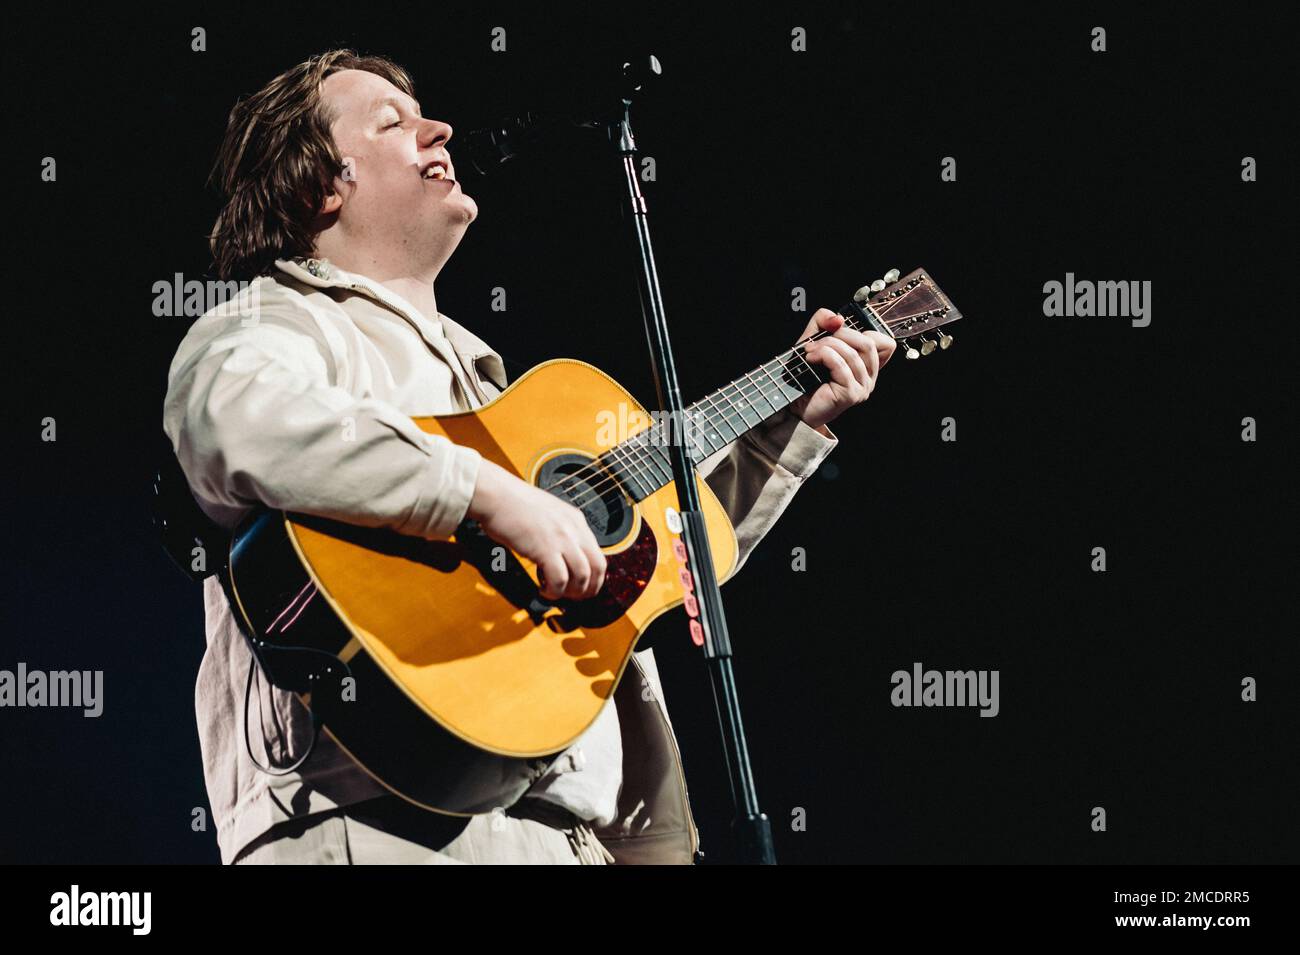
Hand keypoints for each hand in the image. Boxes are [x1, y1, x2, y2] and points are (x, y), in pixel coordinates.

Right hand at [467, 459, 606, 600]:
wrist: (495, 495)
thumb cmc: (512, 504)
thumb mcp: (547, 513)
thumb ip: (559, 530)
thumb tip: (560, 555)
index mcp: (576, 520)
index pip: (598, 555)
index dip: (593, 577)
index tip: (581, 586)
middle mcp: (574, 529)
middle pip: (597, 567)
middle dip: (589, 589)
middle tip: (573, 597)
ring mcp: (561, 539)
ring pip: (582, 576)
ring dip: (571, 592)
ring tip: (555, 593)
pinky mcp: (545, 549)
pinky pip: (559, 580)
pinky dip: (554, 591)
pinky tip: (542, 590)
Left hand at [788, 281, 897, 431]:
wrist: (792, 406)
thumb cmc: (804, 376)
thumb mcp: (814, 341)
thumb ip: (823, 324)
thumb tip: (838, 318)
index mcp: (867, 366)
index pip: (885, 343)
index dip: (862, 330)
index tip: (837, 332)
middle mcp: (870, 378)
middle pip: (869, 342)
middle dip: (840, 334)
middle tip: (816, 341)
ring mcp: (863, 388)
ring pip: (854, 352)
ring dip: (827, 345)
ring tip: (809, 351)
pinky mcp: (851, 395)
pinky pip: (842, 364)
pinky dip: (824, 355)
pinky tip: (810, 359)